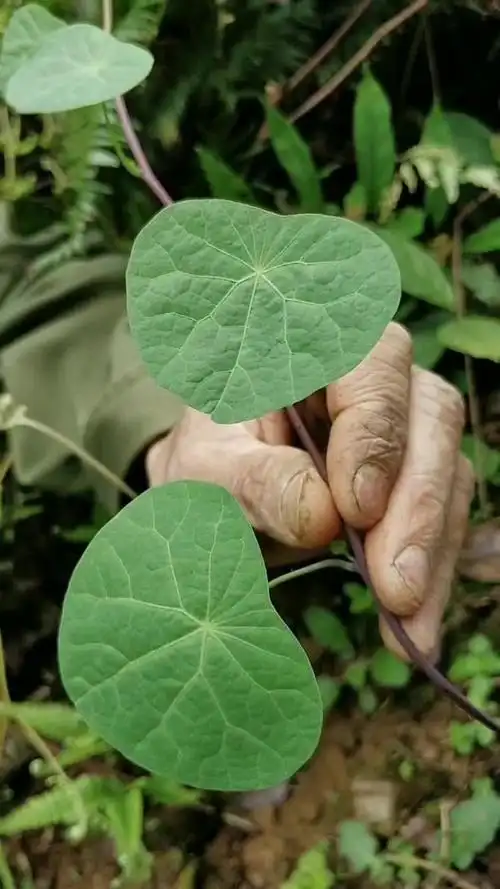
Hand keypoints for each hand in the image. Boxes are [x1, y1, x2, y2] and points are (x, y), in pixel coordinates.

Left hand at [145, 323, 473, 657]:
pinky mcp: (415, 473)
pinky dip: (432, 570)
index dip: (372, 436)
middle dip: (417, 507)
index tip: (356, 511)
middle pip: (428, 416)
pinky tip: (416, 624)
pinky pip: (443, 513)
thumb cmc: (204, 460)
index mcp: (313, 345)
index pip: (369, 367)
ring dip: (432, 551)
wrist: (212, 482)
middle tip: (396, 588)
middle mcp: (372, 374)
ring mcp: (403, 422)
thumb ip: (256, 481)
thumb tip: (323, 519)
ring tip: (410, 627)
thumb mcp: (205, 470)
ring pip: (448, 468)